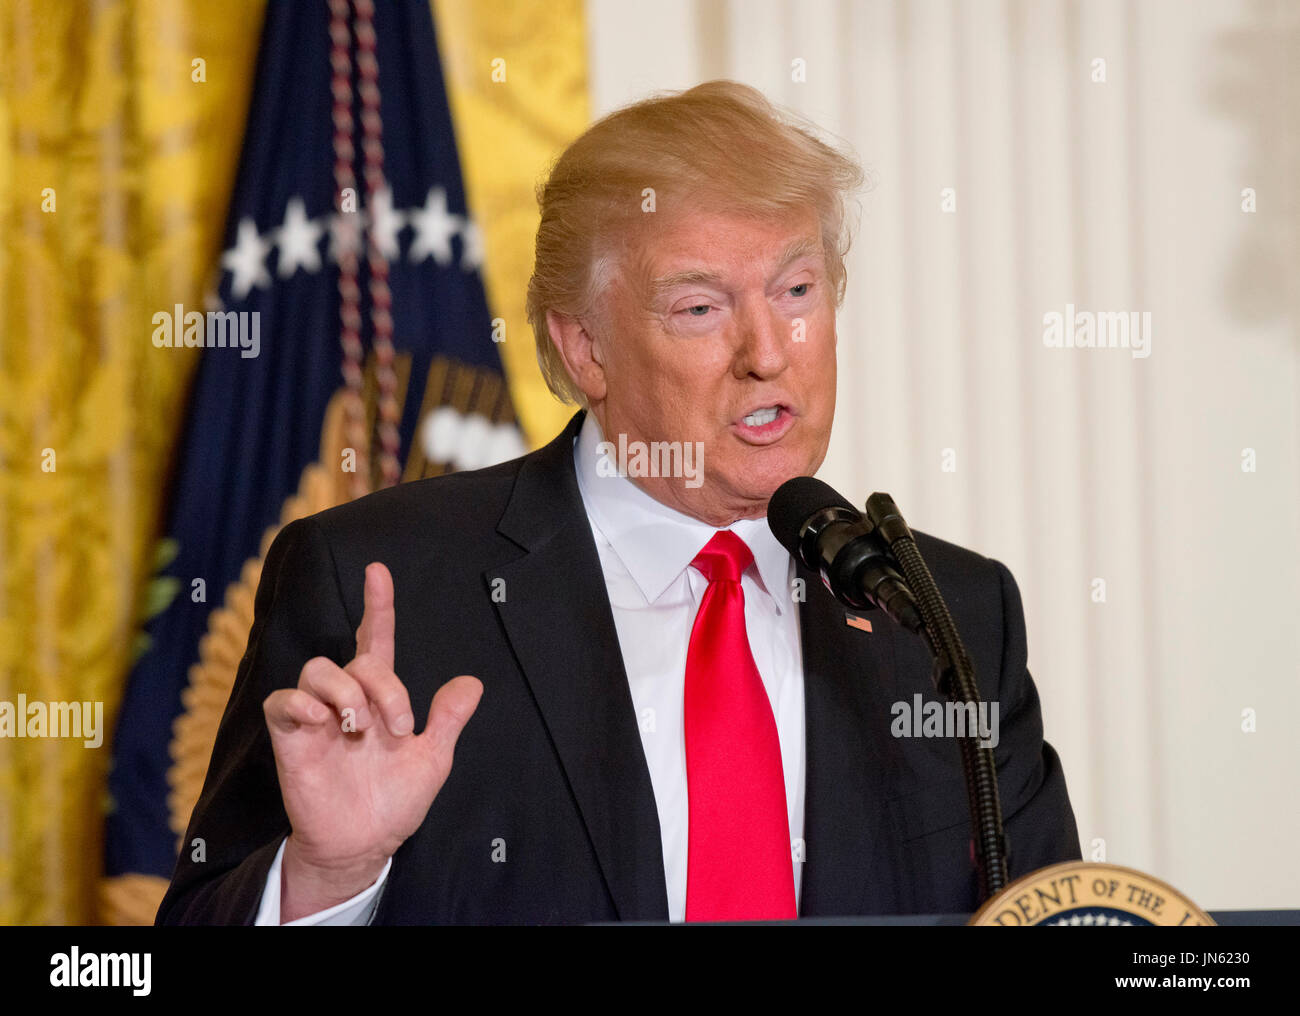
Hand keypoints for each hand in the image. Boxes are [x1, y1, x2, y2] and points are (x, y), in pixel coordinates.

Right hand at [263, 562, 481, 920]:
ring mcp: (316, 717)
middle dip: (385, 687)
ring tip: (359, 728)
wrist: (365, 844)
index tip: (378, 571)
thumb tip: (472, 683)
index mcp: (381, 698)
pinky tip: (326, 723)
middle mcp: (347, 699)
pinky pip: (283, 701)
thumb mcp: (432, 760)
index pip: (378, 640)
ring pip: (318, 668)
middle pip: (356, 660)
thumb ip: (448, 720)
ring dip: (346, 692)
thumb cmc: (394, 801)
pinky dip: (303, 703)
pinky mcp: (291, 737)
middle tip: (398, 727)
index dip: (378, 606)